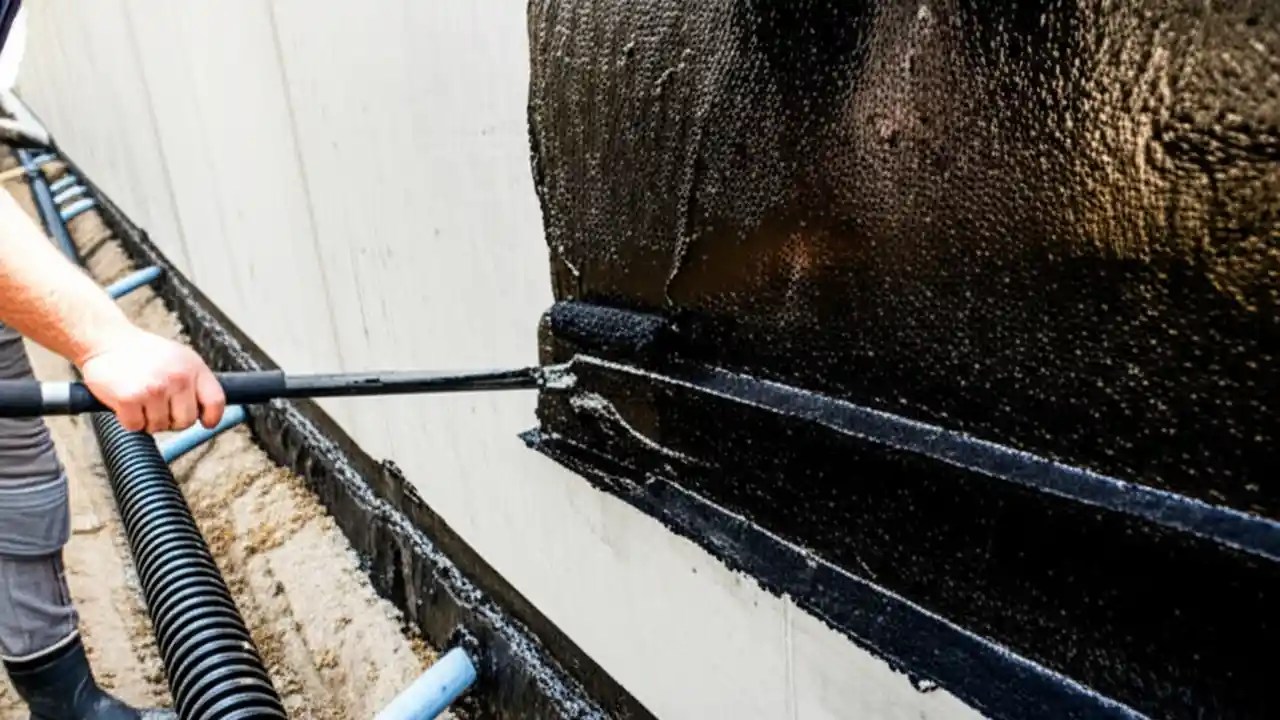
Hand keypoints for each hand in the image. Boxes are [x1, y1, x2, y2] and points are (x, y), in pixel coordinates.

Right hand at [77, 328, 225, 432]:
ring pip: (160, 426)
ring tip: (140, 399)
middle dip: (172, 420)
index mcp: (193, 367)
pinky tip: (126, 403)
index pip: (215, 401)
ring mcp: (154, 388)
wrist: (105, 341)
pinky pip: (136, 427)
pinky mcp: (130, 398)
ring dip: (148, 420)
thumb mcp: (178, 358)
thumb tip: (207, 412)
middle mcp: (177, 378)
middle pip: (186, 421)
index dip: (211, 417)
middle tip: (158, 407)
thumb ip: (195, 382)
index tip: (205, 422)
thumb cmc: (141, 353)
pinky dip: (129, 420)